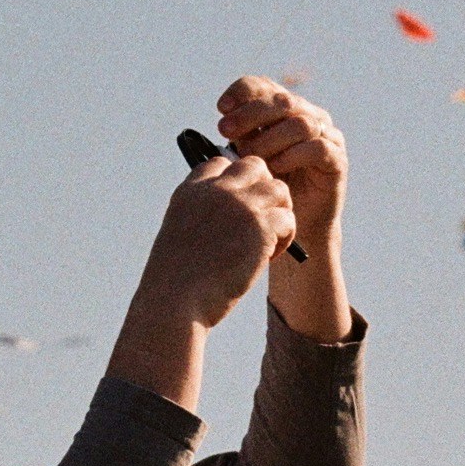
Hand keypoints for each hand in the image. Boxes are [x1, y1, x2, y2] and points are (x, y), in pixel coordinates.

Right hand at [106, 150, 295, 407]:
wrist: (176, 302)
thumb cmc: (176, 281)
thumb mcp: (181, 236)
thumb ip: (204, 216)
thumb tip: (234, 218)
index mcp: (191, 191)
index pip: (219, 163)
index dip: (234, 183)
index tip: (236, 211)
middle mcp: (216, 190)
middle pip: (255, 166)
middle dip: (263, 189)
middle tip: (260, 222)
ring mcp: (240, 204)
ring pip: (279, 189)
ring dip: (279, 213)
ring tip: (267, 241)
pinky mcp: (261, 225)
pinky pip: (288, 219)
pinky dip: (285, 238)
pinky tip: (267, 258)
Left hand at [217, 80, 346, 256]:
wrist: (296, 223)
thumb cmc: (269, 186)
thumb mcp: (249, 154)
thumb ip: (242, 133)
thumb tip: (226, 115)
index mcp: (285, 109)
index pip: (265, 86)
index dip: (243, 91)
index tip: (222, 108)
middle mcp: (309, 115)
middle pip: (282, 100)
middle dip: (250, 114)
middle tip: (226, 131)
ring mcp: (327, 136)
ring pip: (300, 123)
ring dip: (270, 139)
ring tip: (252, 157)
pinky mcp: (337, 160)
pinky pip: (317, 148)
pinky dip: (293, 155)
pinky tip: (275, 167)